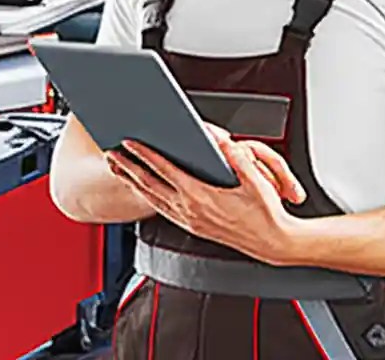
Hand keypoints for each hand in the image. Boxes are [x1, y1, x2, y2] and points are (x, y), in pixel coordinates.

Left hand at [104, 131, 304, 264]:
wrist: (273, 243)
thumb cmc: (266, 213)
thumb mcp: (256, 182)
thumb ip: (237, 159)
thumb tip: (222, 141)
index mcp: (200, 196)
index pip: (164, 171)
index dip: (144, 155)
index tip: (129, 142)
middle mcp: (189, 210)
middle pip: (149, 185)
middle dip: (127, 168)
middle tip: (111, 153)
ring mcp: (189, 220)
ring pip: (151, 199)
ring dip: (132, 182)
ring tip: (118, 168)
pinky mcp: (192, 227)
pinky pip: (161, 209)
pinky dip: (147, 197)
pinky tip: (143, 190)